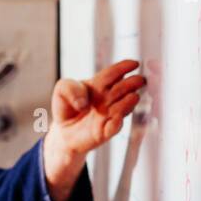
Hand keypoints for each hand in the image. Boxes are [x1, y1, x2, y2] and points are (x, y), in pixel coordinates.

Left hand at [43, 59, 145, 200]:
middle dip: (129, 84)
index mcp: (96, 88)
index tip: (133, 63)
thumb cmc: (66, 110)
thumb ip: (68, 88)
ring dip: (126, 101)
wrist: (61, 137)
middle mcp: (104, 102)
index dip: (121, 68)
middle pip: (119, 90)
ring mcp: (105, 118)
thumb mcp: (61, 91)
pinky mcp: (101, 134)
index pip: (110, 75)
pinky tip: (119, 116)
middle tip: (139, 79)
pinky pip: (111, 127)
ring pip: (119, 107)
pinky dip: (116, 121)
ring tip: (132, 95)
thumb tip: (83, 96)